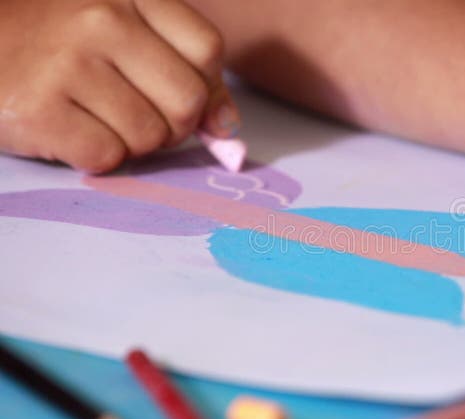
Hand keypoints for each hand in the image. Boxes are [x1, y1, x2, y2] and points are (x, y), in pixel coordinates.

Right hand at [0, 0, 239, 172]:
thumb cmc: (57, 43)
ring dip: (132, 142)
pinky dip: (97, 156)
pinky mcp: (39, 110)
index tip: (180, 95)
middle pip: (188, 101)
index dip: (205, 85)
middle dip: (173, 123)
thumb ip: (182, 68)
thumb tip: (228, 127)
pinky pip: (108, 156)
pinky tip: (72, 129)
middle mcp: (101, 21)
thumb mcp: (122, 33)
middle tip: (137, 114)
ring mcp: (69, 64)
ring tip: (96, 117)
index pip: (207, 50)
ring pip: (151, 136)